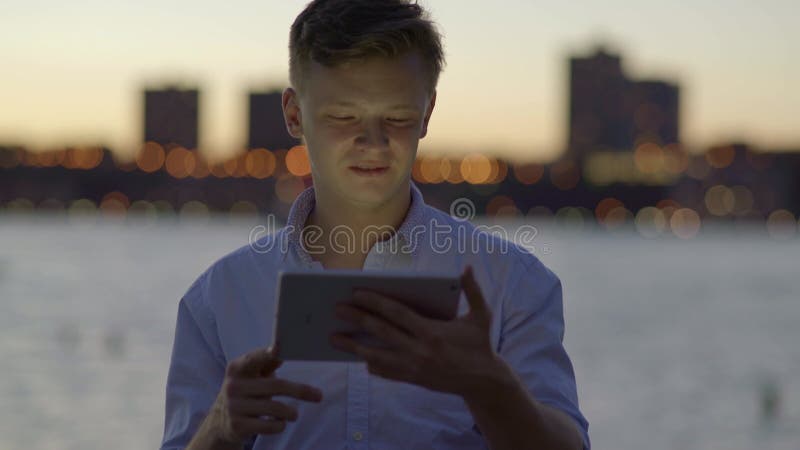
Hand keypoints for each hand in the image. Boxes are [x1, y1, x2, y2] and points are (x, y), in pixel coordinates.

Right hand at [210, 346, 323, 444]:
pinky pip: (269, 426)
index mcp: (237, 368)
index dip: (267, 353)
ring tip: (294, 414)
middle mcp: (233, 386)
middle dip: (300, 391)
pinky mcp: (238, 426)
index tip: (279, 346)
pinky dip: (280, 425)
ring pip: (274, 408)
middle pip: (275, 385)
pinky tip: (280, 423)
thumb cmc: (245, 391)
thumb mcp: (252, 375)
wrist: (220, 422)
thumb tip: (283, 348)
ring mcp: (234, 406)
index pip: (255, 358)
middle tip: (318, 395)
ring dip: (291, 412)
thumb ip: (267, 362)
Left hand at [330, 265, 507, 396]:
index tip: (356, 292)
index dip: (375, 302)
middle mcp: (420, 350)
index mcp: (433, 332)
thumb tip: (467, 267)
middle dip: (357, 319)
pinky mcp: (413, 380)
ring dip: (353, 346)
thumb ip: (472, 290)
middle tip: (336, 309)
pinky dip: (371, 364)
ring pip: (377, 356)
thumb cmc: (481, 344)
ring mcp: (414, 367)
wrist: (484, 382)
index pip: (397, 313)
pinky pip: (386, 372)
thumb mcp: (481, 315)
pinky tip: (358, 356)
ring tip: (333, 338)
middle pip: (381, 332)